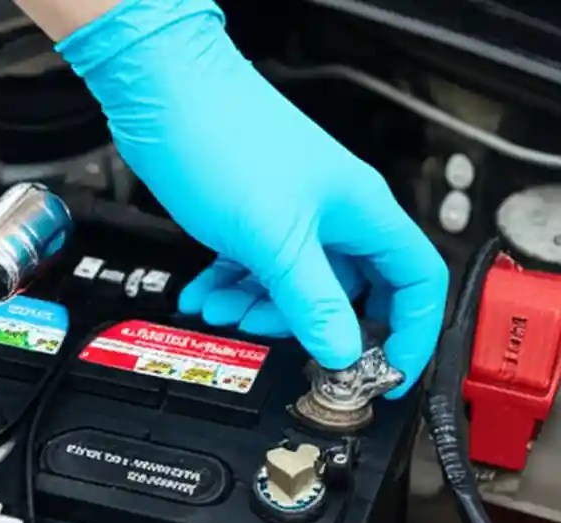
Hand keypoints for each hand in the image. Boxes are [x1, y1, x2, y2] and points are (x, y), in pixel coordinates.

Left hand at [58, 0, 447, 395]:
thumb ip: (312, 299)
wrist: (163, 96)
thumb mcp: (275, 241)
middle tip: (276, 342)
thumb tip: (342, 350)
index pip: (415, 279)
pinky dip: (227, 286)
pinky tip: (201, 296)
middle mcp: (332, 214)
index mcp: (361, 213)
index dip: (409, 330)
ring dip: (256, 308)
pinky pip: (250, 266)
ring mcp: (288, 214)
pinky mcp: (248, 214)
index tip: (387, 372)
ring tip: (220, 313)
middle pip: (346, 288)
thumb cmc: (225, 142)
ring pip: (290, 282)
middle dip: (309, 321)